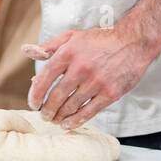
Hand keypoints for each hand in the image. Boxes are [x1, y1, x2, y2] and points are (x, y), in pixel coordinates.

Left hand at [25, 22, 156, 128]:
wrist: (133, 42)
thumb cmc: (100, 40)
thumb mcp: (72, 36)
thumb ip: (49, 46)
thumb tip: (27, 52)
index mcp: (68, 53)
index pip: (44, 78)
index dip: (35, 94)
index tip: (33, 103)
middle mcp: (81, 68)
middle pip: (56, 96)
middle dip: (47, 110)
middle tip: (44, 115)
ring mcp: (96, 82)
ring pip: (71, 106)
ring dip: (59, 116)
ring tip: (54, 119)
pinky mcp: (110, 93)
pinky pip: (89, 111)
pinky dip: (76, 120)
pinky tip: (68, 124)